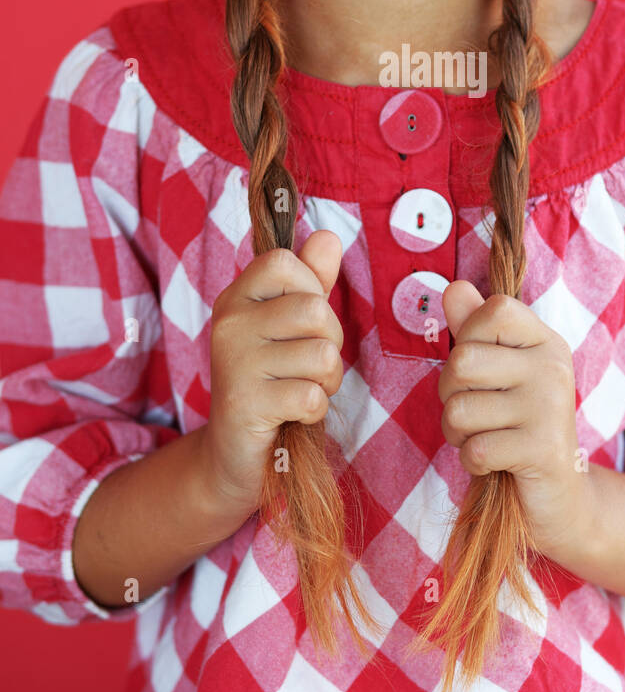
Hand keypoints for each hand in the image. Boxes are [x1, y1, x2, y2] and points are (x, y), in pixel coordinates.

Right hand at [199, 231, 344, 516]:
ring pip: (321, 354)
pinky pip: (312, 395)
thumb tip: (330, 236)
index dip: (311, 288)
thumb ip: (311, 281)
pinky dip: (314, 411)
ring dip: (326, 381)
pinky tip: (292, 415)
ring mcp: (233, 363)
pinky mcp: (244, 404)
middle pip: (314, 309)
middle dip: (329, 342)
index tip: (302, 321)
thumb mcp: (290, 326)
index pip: (284, 261)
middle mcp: (229, 323)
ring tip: (301, 390)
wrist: (232, 456)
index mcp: (237, 297)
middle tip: (308, 366)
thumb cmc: (271, 383)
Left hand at [438, 281, 591, 557]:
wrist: (560, 497)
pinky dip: (473, 462)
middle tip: (476, 412)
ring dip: (458, 434)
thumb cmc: (517, 426)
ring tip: (487, 438)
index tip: (481, 368)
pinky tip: (497, 463)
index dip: (468, 337)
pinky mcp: (543, 450)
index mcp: (544, 342)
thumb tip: (453, 288)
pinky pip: (474, 450)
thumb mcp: (496, 373)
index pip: (493, 311)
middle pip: (462, 362)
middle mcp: (553, 367)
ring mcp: (551, 408)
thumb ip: (473, 330)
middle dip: (450, 393)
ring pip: (459, 410)